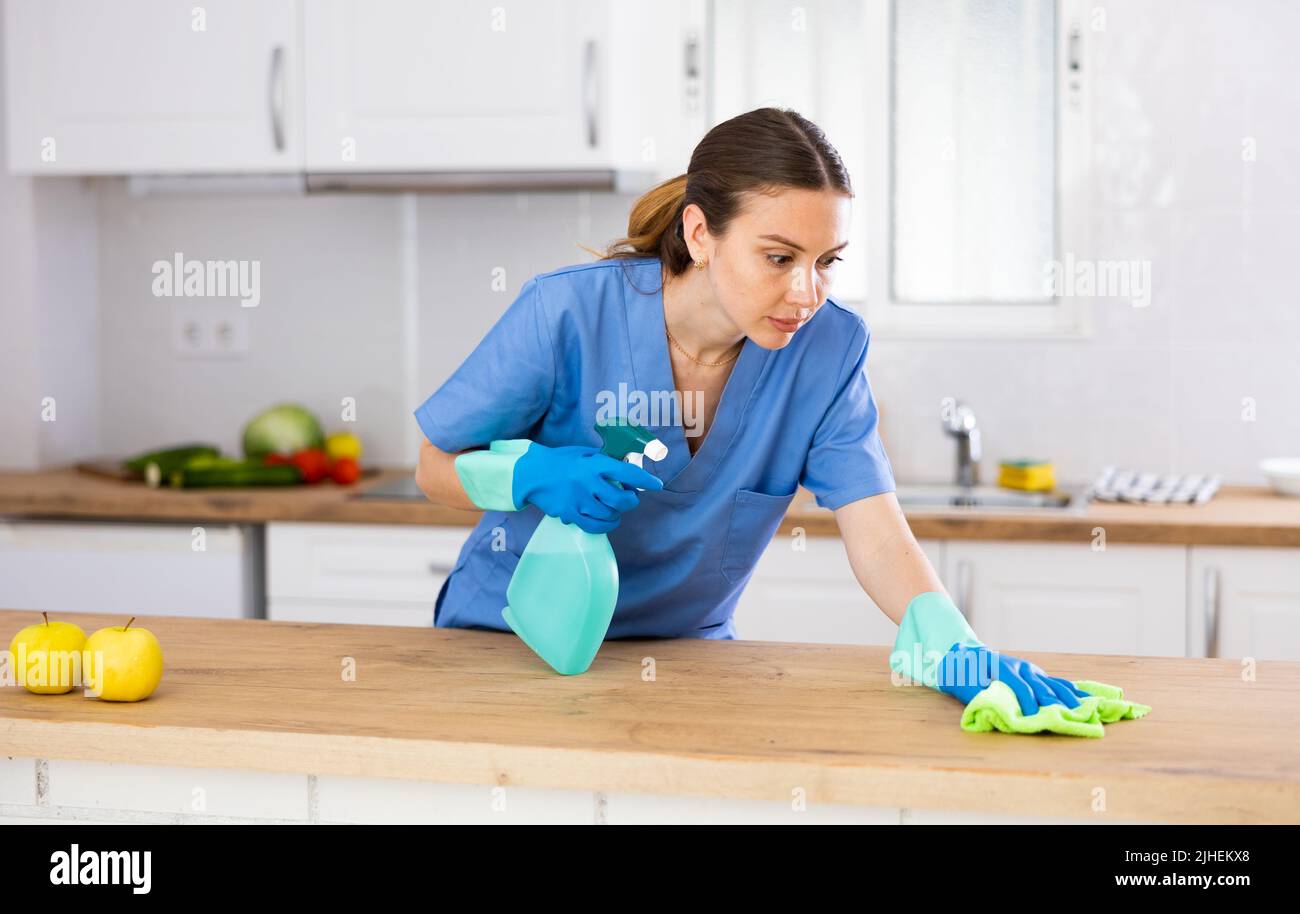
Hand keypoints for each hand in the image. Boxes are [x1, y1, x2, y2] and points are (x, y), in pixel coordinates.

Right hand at [512, 443, 663, 533]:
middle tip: (630, 498)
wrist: (532, 473)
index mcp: (594, 464)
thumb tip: (628, 469)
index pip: (627, 473)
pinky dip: (605, 525)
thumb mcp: (584, 453)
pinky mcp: (570, 513)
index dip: (645, 480)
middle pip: (621, 500)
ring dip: (617, 513)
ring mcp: (579, 500)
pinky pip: (594, 526)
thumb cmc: (561, 461)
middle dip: (630, 501)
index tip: (656, 485)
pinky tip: (606, 520)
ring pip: (610, 514)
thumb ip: (604, 461)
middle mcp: (588, 482)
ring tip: (614, 508)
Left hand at [935, 643, 1092, 715]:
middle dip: (1054, 702)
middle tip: (1070, 717)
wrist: (962, 654)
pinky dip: (1071, 690)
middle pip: (1042, 686)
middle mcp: (1021, 668)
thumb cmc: (963, 672)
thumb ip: (982, 695)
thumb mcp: (966, 682)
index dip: (1028, 703)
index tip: (1035, 718)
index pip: (1021, 688)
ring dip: (1068, 698)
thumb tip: (997, 708)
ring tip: (1084, 710)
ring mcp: (1030, 669)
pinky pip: (1056, 682)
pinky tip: (1086, 697)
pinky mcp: (1035, 673)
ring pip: (1053, 684)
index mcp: (1003, 668)